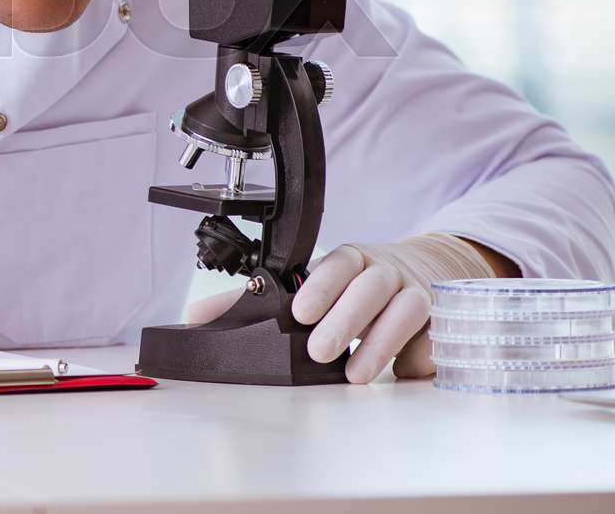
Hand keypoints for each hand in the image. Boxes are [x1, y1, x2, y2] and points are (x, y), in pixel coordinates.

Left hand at [183, 233, 501, 383]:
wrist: (428, 270)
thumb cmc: (355, 284)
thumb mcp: (309, 285)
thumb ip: (254, 301)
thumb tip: (196, 319)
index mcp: (351, 258)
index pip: (338, 262)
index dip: (321, 285)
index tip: (300, 312)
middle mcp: (385, 271)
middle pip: (371, 287)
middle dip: (345, 319)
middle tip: (318, 351)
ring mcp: (415, 293)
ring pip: (407, 309)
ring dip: (381, 342)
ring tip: (355, 375)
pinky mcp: (439, 322)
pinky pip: (436, 336)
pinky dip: (423, 354)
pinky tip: (406, 373)